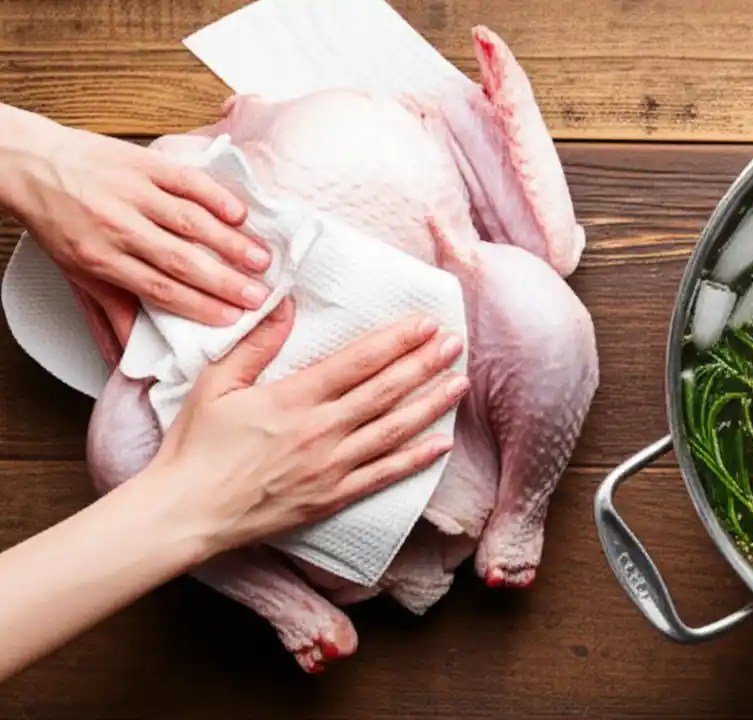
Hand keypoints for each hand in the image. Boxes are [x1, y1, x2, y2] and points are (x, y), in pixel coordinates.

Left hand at [0, 108, 270, 325]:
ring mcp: (132, 192)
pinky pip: (186, 181)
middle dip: (223, 281)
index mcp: (101, 258)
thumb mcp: (77, 272)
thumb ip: (111, 311)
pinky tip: (239, 214)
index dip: (198, 305)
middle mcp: (118, 226)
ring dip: (229, 242)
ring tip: (261, 260)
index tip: (231, 318)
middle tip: (258, 296)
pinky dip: (215, 196)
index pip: (158, 288)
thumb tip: (131, 355)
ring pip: (188, 221)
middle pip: (179, 260)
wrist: (28, 163)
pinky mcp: (143, 164)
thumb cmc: (58, 220)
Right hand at [140, 299, 469, 553]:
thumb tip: (287, 302)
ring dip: (430, 405)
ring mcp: (330, 466)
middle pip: (385, 391)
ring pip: (393, 430)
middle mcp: (320, 430)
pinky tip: (441, 444)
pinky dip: (415, 460)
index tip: (424, 322)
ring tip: (459, 383)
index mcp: (293, 398)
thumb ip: (256, 343)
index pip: (358, 362)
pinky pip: (383, 475)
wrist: (187, 512)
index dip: (396, 341)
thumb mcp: (217, 383)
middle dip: (424, 364)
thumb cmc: (197, 445)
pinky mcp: (332, 496)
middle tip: (455, 342)